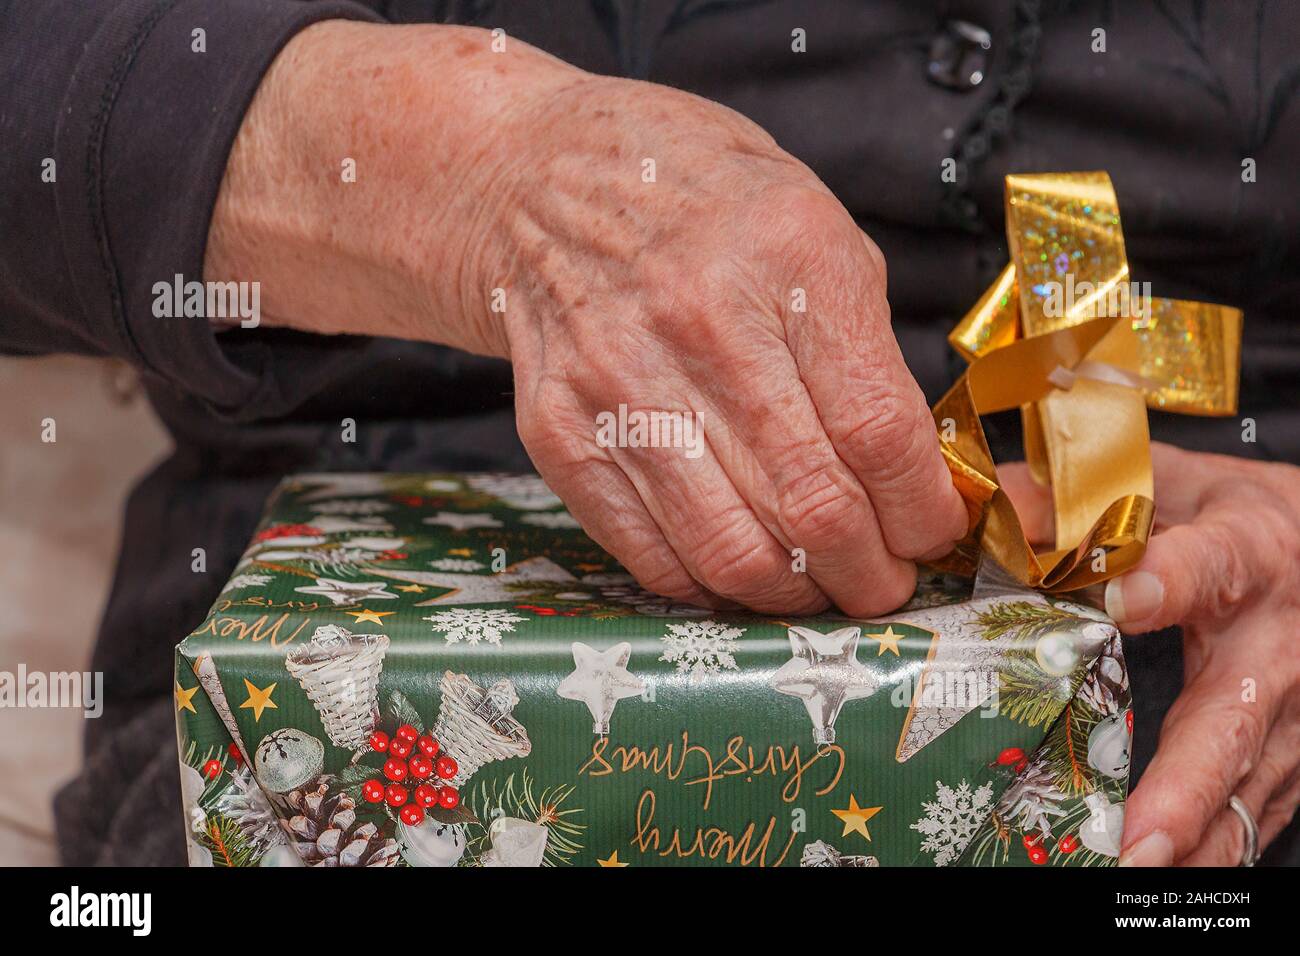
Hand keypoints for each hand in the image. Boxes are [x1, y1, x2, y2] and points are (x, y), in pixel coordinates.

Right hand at [206, 22, 965, 615]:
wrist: (545, 184)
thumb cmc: (702, 205)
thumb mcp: (819, 234)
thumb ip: (868, 357)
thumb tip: (921, 480)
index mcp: (790, 261)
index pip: (878, 432)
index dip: (922, 512)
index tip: (933, 534)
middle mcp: (701, 327)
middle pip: (814, 506)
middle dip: (870, 574)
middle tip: (884, 583)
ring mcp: (619, 386)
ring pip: (734, 551)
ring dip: (795, 595)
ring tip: (816, 585)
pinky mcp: (560, 434)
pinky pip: (651, 554)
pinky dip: (710, 586)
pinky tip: (738, 570)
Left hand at [1002, 442, 1299, 864]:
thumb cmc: (1230, 512)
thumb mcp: (1167, 481)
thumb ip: (1080, 497)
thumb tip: (989, 519)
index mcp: (1243, 553)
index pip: (1206, 564)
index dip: (1166, 580)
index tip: (1123, 600)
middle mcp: (1272, 641)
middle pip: (1232, 719)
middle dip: (1184, 786)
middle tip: (1135, 836)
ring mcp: (1290, 707)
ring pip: (1248, 785)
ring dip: (1194, 839)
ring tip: (1136, 872)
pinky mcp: (1290, 749)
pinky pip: (1256, 809)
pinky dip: (1211, 847)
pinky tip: (1163, 874)